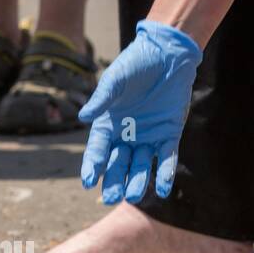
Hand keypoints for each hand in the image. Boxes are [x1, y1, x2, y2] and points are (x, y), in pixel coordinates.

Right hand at [79, 20, 202, 203]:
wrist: (168, 54)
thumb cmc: (136, 63)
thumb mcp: (116, 79)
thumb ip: (102, 99)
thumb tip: (83, 117)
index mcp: (109, 124)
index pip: (98, 150)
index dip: (92, 166)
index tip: (88, 182)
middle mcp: (126, 135)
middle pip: (118, 164)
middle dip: (114, 181)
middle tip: (111, 198)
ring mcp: (148, 137)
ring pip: (141, 166)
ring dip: (137, 182)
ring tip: (133, 196)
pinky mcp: (169, 134)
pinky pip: (166, 158)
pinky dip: (164, 174)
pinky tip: (162, 190)